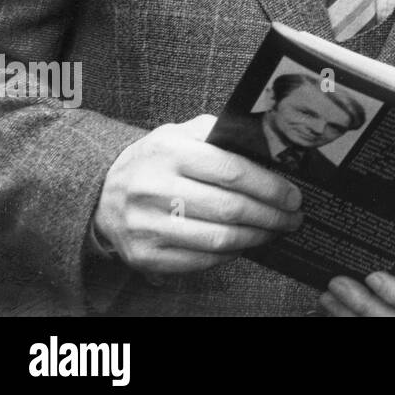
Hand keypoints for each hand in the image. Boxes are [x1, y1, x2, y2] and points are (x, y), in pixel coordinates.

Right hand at [92, 115, 303, 273]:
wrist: (102, 193)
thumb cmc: (156, 160)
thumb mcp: (181, 133)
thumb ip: (222, 134)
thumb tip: (270, 146)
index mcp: (170, 151)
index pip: (232, 171)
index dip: (270, 186)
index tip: (293, 195)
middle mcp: (155, 188)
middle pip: (230, 209)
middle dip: (271, 215)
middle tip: (293, 217)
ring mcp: (147, 225)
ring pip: (218, 239)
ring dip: (256, 238)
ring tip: (275, 231)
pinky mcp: (144, 255)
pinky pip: (199, 261)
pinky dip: (230, 255)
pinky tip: (244, 245)